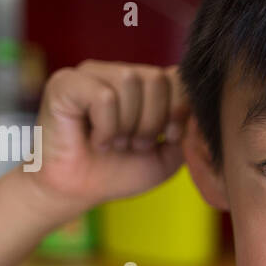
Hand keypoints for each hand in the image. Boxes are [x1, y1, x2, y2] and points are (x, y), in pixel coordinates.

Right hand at [30, 60, 189, 212]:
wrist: (78, 192)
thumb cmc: (120, 172)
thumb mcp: (169, 155)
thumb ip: (190, 131)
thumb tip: (201, 108)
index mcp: (144, 85)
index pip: (178, 76)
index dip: (180, 110)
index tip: (169, 138)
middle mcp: (118, 73)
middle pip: (156, 78)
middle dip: (152, 121)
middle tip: (134, 145)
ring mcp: (90, 74)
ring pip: (129, 81)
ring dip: (128, 124)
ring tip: (115, 143)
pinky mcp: (65, 83)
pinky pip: (103, 95)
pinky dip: (106, 126)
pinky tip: (96, 140)